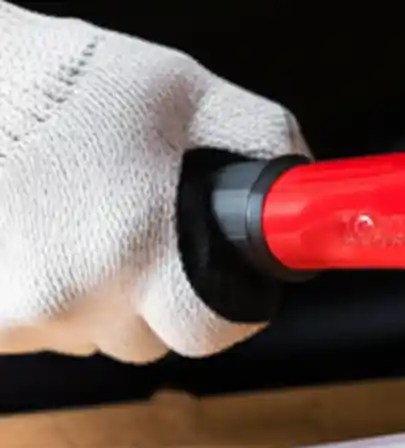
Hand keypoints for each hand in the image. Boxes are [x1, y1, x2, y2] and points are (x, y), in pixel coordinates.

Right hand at [0, 2, 309, 363]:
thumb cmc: (73, 82)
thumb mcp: (188, 93)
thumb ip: (261, 140)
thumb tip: (306, 190)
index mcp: (137, 246)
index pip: (209, 333)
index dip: (225, 312)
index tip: (221, 287)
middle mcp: (76, 292)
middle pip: (148, 338)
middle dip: (156, 300)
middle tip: (141, 238)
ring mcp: (21, 312)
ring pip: (92, 335)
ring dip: (100, 297)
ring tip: (84, 226)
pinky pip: (38, 329)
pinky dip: (48, 296)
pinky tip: (43, 240)